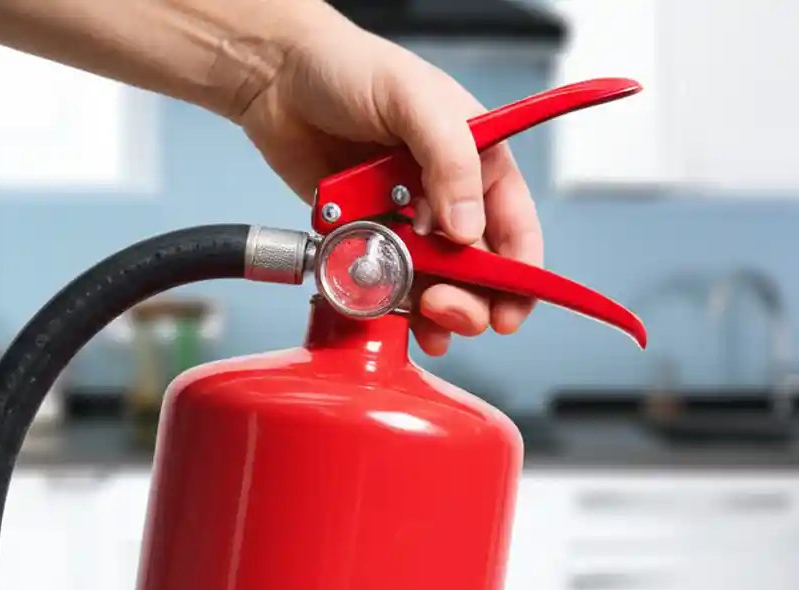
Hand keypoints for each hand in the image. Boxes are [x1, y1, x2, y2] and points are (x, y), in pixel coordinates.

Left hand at [239, 21, 541, 355]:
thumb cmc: (351, 68)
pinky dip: (388, 299)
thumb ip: (450, 160)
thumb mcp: (414, 99)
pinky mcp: (368, 235)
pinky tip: (386, 304)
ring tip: (421, 312)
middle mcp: (449, 198)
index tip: (509, 311)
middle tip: (445, 306)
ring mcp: (408, 220)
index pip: (516, 229)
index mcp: (480, 162)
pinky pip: (387, 280)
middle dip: (471, 299)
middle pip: (479, 270)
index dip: (521, 275)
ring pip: (435, 284)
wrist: (277, 78)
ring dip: (431, 309)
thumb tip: (466, 227)